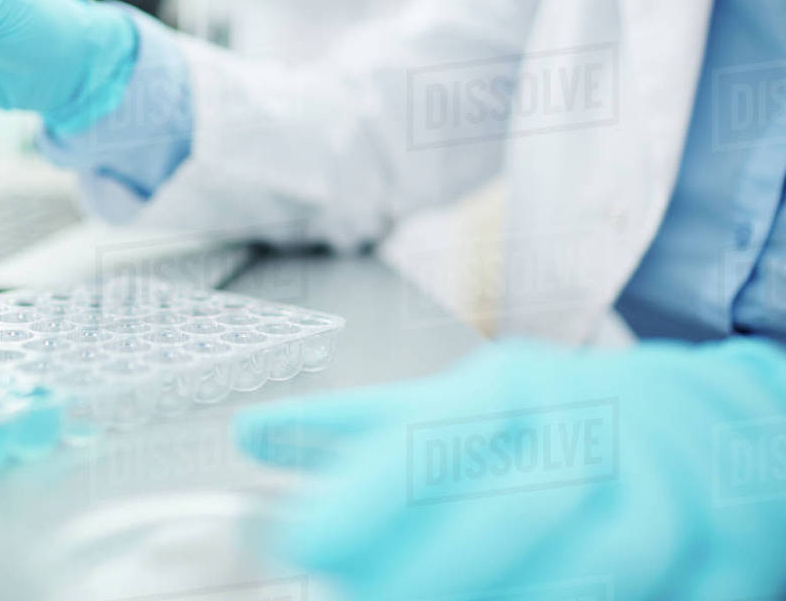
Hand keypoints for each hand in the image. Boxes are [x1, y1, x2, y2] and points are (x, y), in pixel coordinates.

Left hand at [235, 339, 785, 599]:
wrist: (708, 424)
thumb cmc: (559, 417)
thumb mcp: (459, 401)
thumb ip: (358, 426)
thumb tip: (247, 434)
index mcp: (517, 386)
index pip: (440, 433)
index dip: (370, 494)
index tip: (299, 539)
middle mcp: (593, 432)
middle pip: (514, 508)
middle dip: (431, 570)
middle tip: (356, 599)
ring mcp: (666, 498)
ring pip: (589, 568)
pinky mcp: (717, 561)